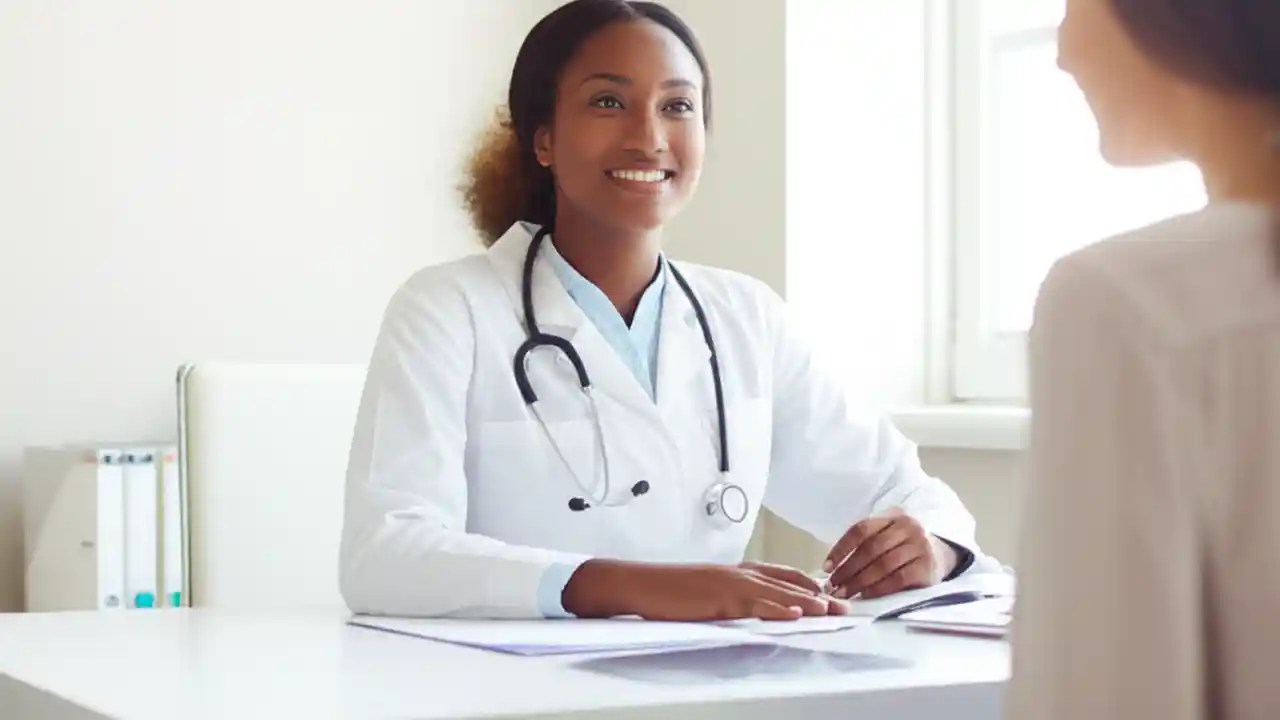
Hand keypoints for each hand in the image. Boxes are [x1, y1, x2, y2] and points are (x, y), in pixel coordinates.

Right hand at [563, 560, 847, 620]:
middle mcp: (740, 572)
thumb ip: (732, 596)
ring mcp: (731, 583)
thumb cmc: (670, 590)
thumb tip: (752, 609)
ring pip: (778, 591)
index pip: (783, 574)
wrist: (642, 583)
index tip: (831, 595)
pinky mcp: (720, 597)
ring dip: (808, 602)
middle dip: (819, 595)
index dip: (810, 584)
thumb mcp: (708, 590)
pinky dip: (776, 607)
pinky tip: (793, 613)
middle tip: (844, 607)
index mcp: (738, 570)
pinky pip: (754, 603)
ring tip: (831, 612)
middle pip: (789, 582)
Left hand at [822, 508, 957, 599]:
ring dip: (859, 581)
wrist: (944, 550)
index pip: (861, 529)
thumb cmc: (906, 545)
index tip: (826, 566)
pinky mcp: (928, 567)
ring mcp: (920, 546)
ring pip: (883, 565)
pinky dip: (879, 588)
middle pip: (870, 548)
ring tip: (844, 593)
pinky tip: (866, 594)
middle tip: (832, 585)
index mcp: (892, 516)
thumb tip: (832, 567)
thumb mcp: (889, 533)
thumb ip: (866, 543)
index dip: (841, 548)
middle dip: (848, 569)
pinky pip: (898, 579)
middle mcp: (908, 528)